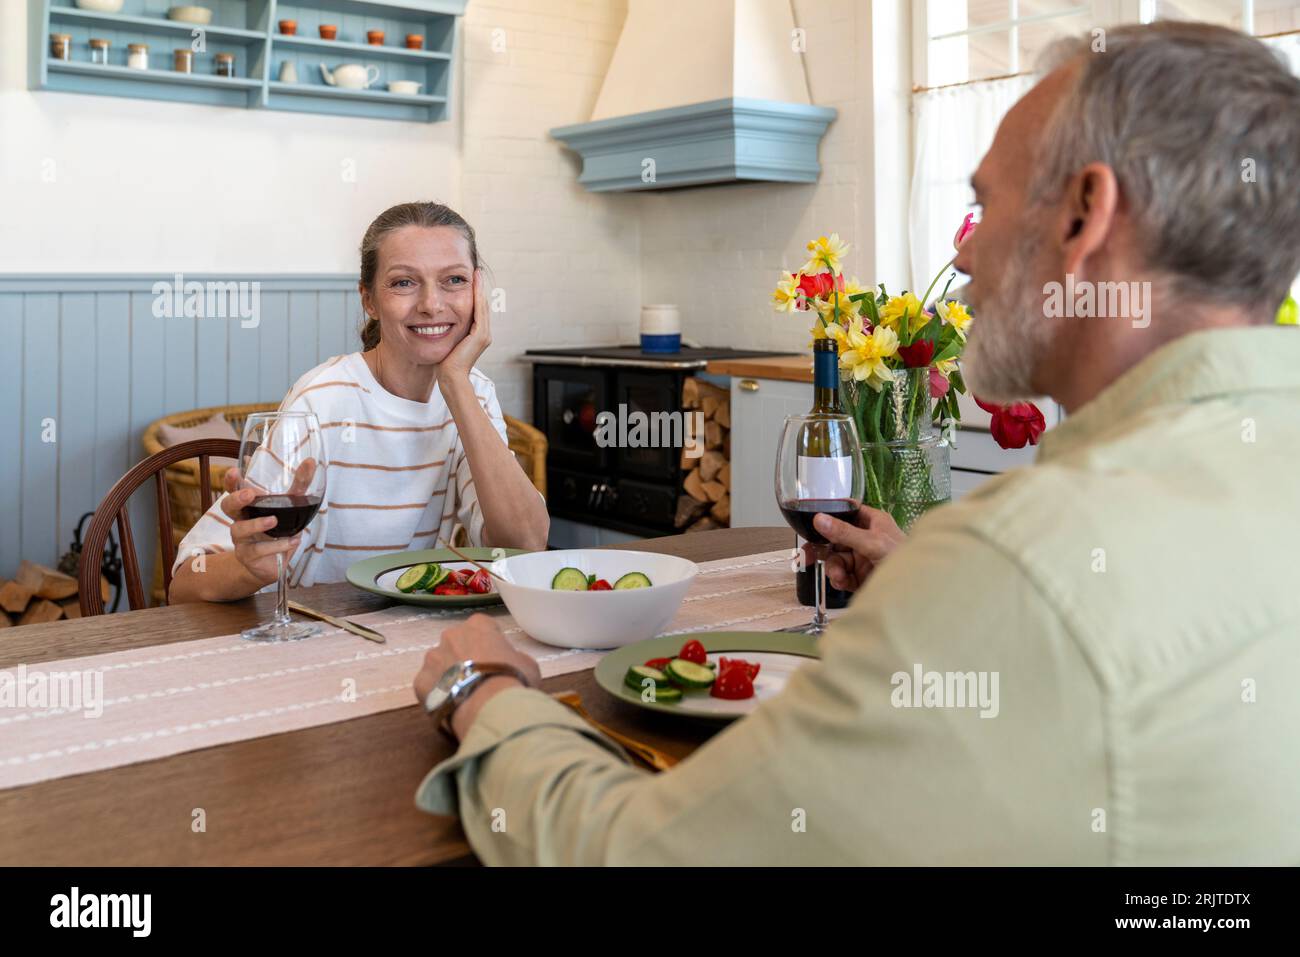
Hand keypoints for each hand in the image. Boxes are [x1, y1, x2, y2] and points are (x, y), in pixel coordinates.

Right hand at [217, 466, 306, 588]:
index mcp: (248, 505)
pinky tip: (293, 541)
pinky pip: (258, 550)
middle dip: (236, 499)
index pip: (233, 489)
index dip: (231, 480)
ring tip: (274, 520)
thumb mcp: (291, 507)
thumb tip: (310, 461)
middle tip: (250, 494)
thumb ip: (299, 485)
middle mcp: (240, 520)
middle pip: (227, 506)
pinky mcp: (248, 557)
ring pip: (239, 530)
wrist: (272, 564)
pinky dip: (277, 545)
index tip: (235, 471)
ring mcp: (241, 539)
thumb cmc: (278, 531)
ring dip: (256, 524)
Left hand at [413, 613, 541, 739]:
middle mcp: (450, 635)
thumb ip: (514, 657)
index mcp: (478, 625)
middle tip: (479, 678)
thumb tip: (508, 663)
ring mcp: (432, 657)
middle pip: (457, 643)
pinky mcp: (420, 681)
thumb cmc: (513, 680)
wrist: (490, 707)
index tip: (496, 659)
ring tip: (464, 695)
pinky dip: (438, 694)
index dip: (490, 643)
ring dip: (449, 674)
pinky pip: (429, 685)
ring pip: (439, 664)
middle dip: (465, 656)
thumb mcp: (527, 664)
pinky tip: (451, 705)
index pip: (483, 626)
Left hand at [438, 268, 490, 384]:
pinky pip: (480, 310)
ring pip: (483, 306)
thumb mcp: (446, 343)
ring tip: (476, 273)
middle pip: (482, 305)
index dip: (474, 294)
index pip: (477, 310)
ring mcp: (484, 335)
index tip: (469, 279)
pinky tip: (473, 284)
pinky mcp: (480, 335)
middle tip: (476, 272)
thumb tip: (437, 324)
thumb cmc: (445, 364)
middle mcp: (484, 334)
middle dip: (478, 288)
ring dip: (480, 288)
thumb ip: (447, 332)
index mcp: (477, 336)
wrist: (450, 378)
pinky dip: (477, 296)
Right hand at [804, 504, 905, 591]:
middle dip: (822, 549)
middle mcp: (866, 538)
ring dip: (833, 568)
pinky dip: (838, 580)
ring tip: (838, 576)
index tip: (813, 524)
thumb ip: (845, 532)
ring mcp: (862, 559)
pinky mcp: (860, 577)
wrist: (918, 591)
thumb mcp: (873, 543)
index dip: (829, 517)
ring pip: (835, 559)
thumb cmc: (906, 561)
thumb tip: (820, 520)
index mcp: (873, 522)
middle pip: (834, 539)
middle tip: (807, 556)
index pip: (846, 513)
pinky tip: (842, 582)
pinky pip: (841, 575)